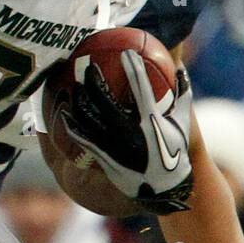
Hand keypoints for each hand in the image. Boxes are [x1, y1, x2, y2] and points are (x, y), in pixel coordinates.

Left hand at [62, 62, 193, 214]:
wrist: (164, 190)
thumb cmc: (175, 153)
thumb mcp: (183, 124)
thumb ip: (182, 95)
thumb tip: (179, 69)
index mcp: (152, 122)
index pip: (142, 89)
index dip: (133, 68)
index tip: (126, 52)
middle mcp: (130, 133)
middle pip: (105, 102)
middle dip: (94, 81)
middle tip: (87, 66)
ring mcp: (115, 148)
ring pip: (89, 120)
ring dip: (78, 102)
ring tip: (71, 88)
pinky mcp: (103, 160)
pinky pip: (82, 140)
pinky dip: (70, 126)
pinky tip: (60, 115)